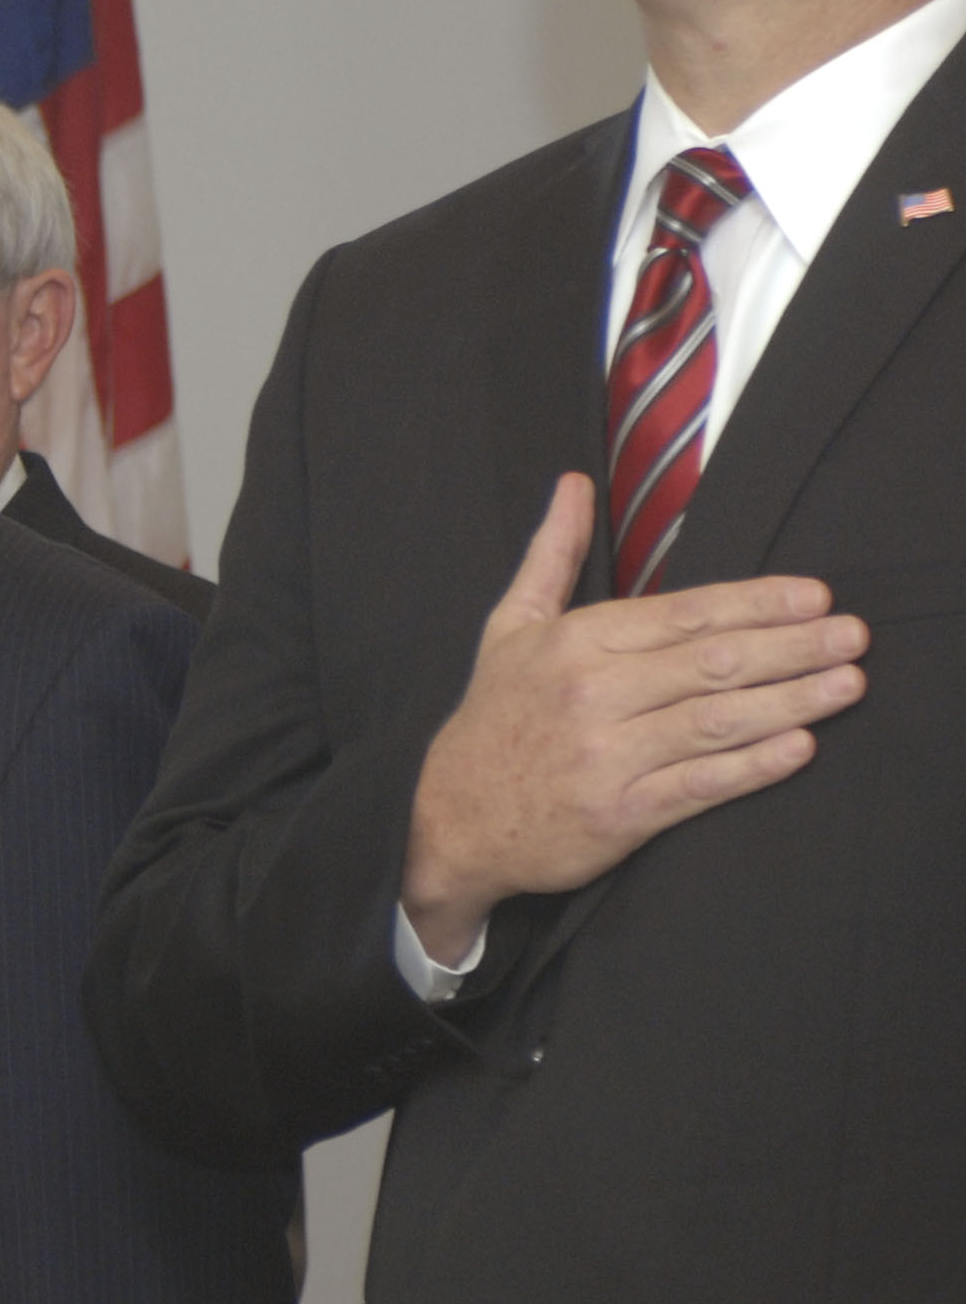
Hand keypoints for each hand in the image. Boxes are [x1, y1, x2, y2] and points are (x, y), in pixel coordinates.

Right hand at [403, 475, 865, 962]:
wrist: (450, 818)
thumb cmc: (495, 717)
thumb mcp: (510, 627)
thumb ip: (551, 554)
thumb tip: (573, 485)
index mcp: (573, 643)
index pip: (682, 615)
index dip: (754, 604)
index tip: (813, 595)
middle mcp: (591, 695)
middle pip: (711, 664)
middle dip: (791, 647)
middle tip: (852, 635)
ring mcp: (606, 757)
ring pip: (716, 721)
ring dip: (791, 701)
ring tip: (846, 684)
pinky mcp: (619, 814)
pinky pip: (699, 786)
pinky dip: (753, 767)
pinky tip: (799, 747)